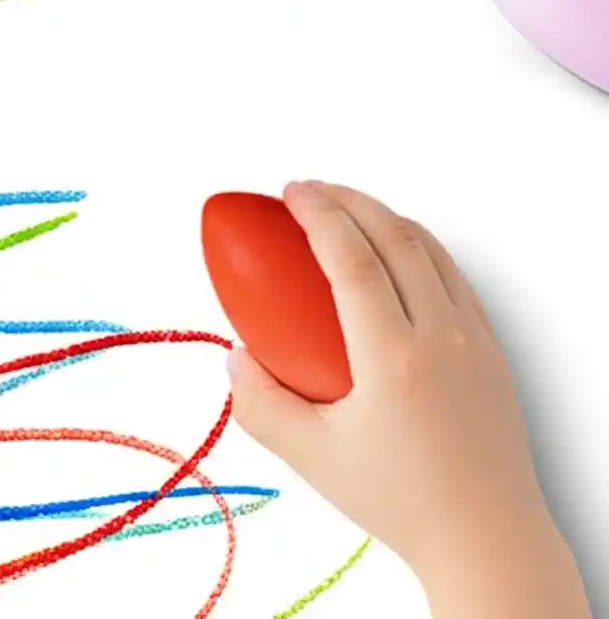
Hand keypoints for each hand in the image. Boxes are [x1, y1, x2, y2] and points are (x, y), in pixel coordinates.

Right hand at [226, 181, 589, 617]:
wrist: (486, 535)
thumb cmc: (400, 501)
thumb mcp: (311, 458)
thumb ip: (259, 404)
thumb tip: (236, 356)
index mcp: (394, 357)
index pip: (354, 258)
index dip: (318, 214)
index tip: (291, 193)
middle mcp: (441, 336)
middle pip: (396, 236)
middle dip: (348, 199)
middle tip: (307, 191)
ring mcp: (473, 339)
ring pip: (431, 249)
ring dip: (384, 216)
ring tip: (344, 211)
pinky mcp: (490, 350)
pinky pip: (452, 276)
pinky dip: (417, 247)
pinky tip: (390, 258)